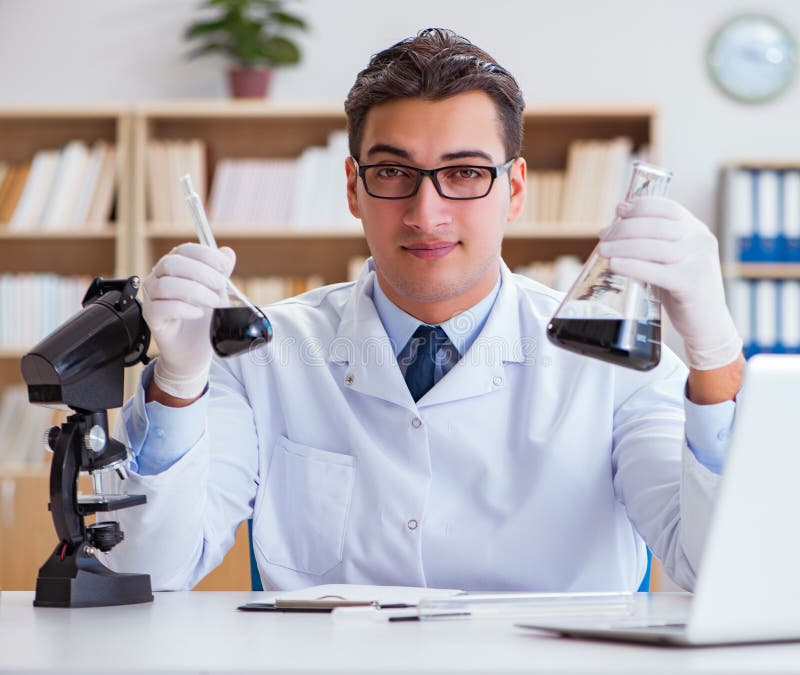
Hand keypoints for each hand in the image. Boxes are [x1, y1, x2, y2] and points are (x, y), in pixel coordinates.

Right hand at [142, 243, 235, 398]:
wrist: (194, 352)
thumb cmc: (203, 320)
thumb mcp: (218, 292)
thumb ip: (221, 273)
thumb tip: (228, 252)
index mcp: (175, 267)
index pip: (185, 249)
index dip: (206, 255)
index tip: (225, 267)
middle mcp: (159, 278)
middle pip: (171, 263)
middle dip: (201, 272)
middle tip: (220, 285)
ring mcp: (152, 298)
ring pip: (165, 284)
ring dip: (195, 291)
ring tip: (213, 302)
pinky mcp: (151, 317)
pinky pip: (160, 307)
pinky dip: (183, 308)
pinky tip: (198, 313)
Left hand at [597, 197, 742, 370]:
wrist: (708, 324)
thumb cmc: (682, 290)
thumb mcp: (670, 260)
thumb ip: (651, 243)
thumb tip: (612, 228)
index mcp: (696, 230)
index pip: (667, 208)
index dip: (640, 206)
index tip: (619, 210)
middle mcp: (700, 241)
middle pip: (655, 226)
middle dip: (624, 229)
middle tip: (603, 237)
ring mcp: (698, 261)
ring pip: (652, 247)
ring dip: (622, 246)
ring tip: (603, 251)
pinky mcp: (691, 283)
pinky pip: (655, 271)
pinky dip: (632, 266)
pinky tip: (615, 265)